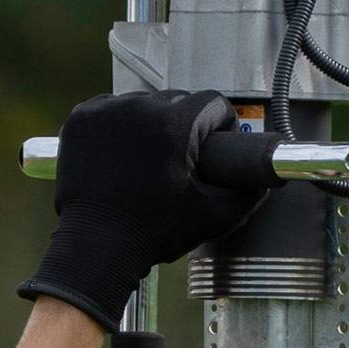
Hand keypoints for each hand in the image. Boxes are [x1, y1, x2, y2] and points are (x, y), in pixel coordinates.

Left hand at [19, 89, 263, 330]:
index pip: (213, 103)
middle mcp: (139, 107)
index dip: (222, 126)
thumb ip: (248, 195)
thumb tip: (266, 180)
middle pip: (179, 100)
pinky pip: (112, 109)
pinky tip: (124, 152)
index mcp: (175, 123)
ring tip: (151, 158)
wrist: (96, 247)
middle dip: (186, 126)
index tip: (216, 144)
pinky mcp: (82, 119)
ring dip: (152, 123)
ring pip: (144, 103)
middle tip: (181, 160)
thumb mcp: (213, 217)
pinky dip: (119, 124)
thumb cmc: (152, 233)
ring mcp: (107, 111)